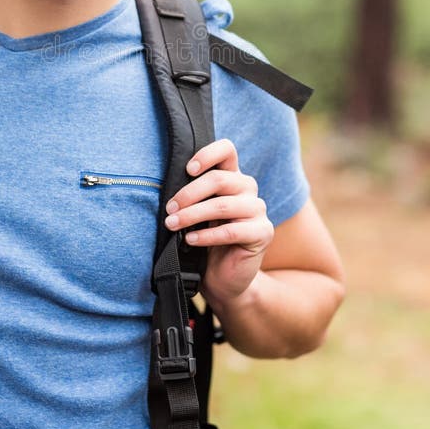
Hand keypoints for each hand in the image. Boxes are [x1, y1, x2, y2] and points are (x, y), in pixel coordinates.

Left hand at [164, 138, 273, 304]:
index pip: (226, 150)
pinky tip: (190, 240)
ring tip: (172, 224)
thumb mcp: (197, 213)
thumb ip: (192, 196)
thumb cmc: (205, 240)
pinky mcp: (263, 233)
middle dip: (189, 193)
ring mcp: (258, 210)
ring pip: (223, 205)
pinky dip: (207, 235)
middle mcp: (247, 189)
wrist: (223, 278)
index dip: (207, 154)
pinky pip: (232, 230)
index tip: (188, 169)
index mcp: (231, 177)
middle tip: (169, 208)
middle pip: (219, 179)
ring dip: (192, 215)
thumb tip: (166, 184)